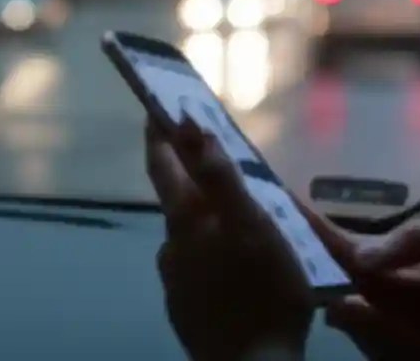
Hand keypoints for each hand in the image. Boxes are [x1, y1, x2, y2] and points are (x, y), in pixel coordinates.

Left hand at [146, 117, 313, 360]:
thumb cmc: (263, 293)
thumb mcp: (253, 226)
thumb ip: (219, 175)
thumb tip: (187, 124)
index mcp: (186, 221)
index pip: (163, 165)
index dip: (159, 134)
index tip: (156, 107)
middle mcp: (170, 247)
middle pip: (178, 202)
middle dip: (192, 180)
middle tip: (219, 166)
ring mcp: (175, 283)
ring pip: (189, 240)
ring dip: (208, 225)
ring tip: (243, 225)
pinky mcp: (185, 312)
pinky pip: (198, 273)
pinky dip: (213, 260)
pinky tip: (237, 272)